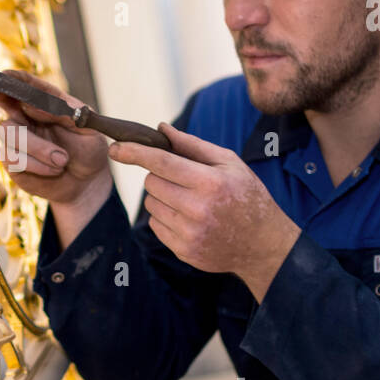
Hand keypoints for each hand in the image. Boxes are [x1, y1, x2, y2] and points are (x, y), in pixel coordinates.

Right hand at [0, 70, 111, 207]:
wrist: (87, 181)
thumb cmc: (88, 149)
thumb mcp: (87, 128)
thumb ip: (65, 112)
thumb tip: (33, 106)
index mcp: (44, 102)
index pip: (24, 84)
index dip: (10, 77)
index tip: (2, 74)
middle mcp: (25, 116)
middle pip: (2, 98)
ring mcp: (16, 139)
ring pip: (10, 133)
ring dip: (38, 148)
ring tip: (62, 160)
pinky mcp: (12, 161)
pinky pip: (14, 158)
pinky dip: (37, 165)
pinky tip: (54, 169)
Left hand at [108, 122, 300, 301]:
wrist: (263, 244)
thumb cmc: (247, 196)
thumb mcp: (229, 163)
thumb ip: (193, 145)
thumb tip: (161, 128)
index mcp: (210, 183)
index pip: (162, 163)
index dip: (135, 152)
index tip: (115, 147)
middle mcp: (198, 210)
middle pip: (152, 183)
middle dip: (159, 176)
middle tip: (182, 179)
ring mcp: (189, 234)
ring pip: (151, 205)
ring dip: (162, 197)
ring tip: (189, 200)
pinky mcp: (183, 251)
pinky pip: (155, 225)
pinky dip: (165, 217)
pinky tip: (189, 218)